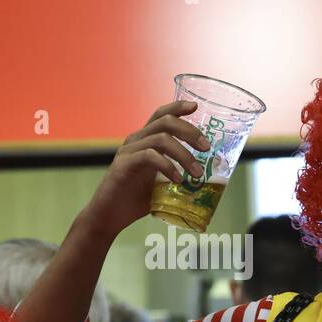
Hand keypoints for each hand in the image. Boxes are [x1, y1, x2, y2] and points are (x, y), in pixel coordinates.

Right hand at [81, 101, 210, 238]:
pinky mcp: (124, 165)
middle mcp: (136, 141)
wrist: (111, 215)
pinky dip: (168, 166)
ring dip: (184, 155)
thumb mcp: (165, 183)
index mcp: (146, 141)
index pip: (161, 115)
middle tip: (206, 149)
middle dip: (190, 132)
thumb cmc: (137, 199)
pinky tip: (178, 180)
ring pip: (161, 139)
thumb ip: (181, 175)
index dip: (178, 107)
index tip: (195, 106)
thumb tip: (210, 178)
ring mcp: (129, 151)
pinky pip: (149, 156)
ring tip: (197, 174)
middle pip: (165, 122)